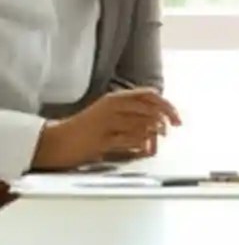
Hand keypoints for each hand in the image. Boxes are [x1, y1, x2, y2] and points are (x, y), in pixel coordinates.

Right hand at [32, 88, 180, 170]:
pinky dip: (141, 145)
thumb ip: (131, 111)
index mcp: (115, 98)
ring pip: (142, 125)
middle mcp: (112, 107)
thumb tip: (159, 117)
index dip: (166, 106)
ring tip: (156, 140)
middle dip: (166, 119)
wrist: (56, 141)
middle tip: (171, 129)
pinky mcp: (102, 140)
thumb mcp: (107, 112)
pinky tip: (144, 149)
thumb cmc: (84, 128)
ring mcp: (107, 123)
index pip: (150, 95)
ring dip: (154, 134)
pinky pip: (130, 141)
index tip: (175, 117)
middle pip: (150, 109)